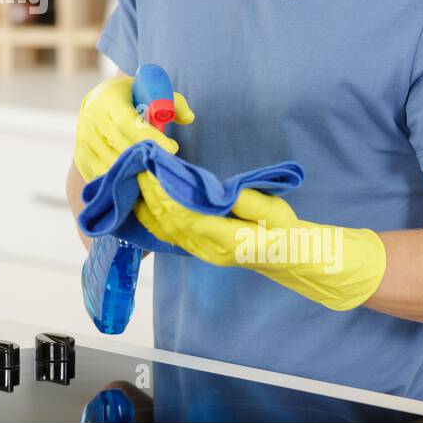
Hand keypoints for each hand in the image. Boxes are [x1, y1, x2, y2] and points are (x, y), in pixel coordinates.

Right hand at [73, 74, 195, 181]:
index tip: (173, 147)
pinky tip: (137, 179)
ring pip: (110, 164)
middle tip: (167, 164)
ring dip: (134, 172)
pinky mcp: (81, 157)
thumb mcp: (152, 92)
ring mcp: (83, 140)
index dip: (150, 137)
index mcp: (108, 99)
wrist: (99, 102)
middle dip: (146, 158)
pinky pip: (101, 175)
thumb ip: (173, 103)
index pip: (126, 122)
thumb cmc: (132, 98)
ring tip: (154, 172)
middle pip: (119, 146)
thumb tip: (189, 118)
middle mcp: (90, 119)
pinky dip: (119, 180)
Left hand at [133, 171, 385, 311]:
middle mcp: (208, 250)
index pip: (187, 215)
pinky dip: (151, 215)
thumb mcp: (275, 213)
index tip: (152, 169)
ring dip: (146, 203)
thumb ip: (247, 203)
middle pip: (169, 221)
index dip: (165, 193)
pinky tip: (139, 199)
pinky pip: (167, 234)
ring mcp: (200, 252)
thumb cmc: (285, 232)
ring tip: (132, 176)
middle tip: (134, 164)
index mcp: (228, 240)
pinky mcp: (196, 249)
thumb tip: (221, 193)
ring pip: (164, 229)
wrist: (289, 257)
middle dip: (150, 193)